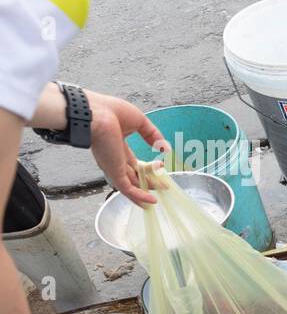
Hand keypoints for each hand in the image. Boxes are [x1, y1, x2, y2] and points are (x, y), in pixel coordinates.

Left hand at [86, 91, 164, 205]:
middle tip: (162, 187)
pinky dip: (139, 197)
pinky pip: (127, 189)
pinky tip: (151, 202)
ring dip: (144, 193)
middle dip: (147, 182)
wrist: (94, 114)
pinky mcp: (114, 172)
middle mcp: (114, 158)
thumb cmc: (110, 111)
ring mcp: (113, 166)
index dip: (147, 166)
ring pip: (130, 185)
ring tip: (157, 200)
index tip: (161, 166)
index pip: (133, 161)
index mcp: (117, 145)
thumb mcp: (139, 121)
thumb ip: (153, 135)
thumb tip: (165, 148)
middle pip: (133, 175)